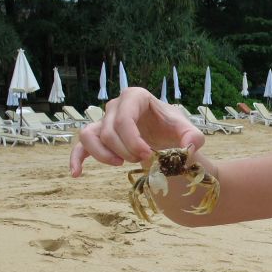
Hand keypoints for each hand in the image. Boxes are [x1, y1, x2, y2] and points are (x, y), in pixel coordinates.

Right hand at [70, 87, 204, 176]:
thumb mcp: (189, 132)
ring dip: (104, 154)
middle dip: (126, 150)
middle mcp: (116, 106)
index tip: (148, 155)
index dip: (132, 139)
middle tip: (144, 161)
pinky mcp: (98, 137)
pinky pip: (80, 145)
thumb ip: (194, 138)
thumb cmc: (174, 130)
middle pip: (109, 130)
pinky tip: (77, 173)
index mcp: (136, 97)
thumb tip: (188, 148)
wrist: (166, 138)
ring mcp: (104, 121)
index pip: (125, 117)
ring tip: (121, 163)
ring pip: (89, 135)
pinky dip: (77, 158)